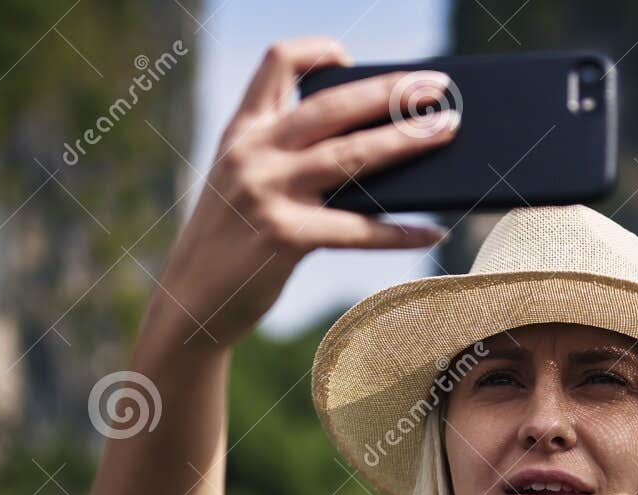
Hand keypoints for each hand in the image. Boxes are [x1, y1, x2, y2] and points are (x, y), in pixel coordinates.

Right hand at [145, 35, 458, 349]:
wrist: (191, 300)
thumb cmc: (232, 240)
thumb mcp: (243, 183)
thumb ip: (287, 157)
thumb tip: (372, 149)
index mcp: (242, 131)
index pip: (277, 63)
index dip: (318, 51)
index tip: (352, 57)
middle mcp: (253, 153)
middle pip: (333, 105)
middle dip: (390, 91)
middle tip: (437, 87)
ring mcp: (267, 193)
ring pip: (352, 155)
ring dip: (406, 141)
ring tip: (446, 131)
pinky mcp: (284, 238)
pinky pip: (357, 230)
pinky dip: (400, 233)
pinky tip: (432, 233)